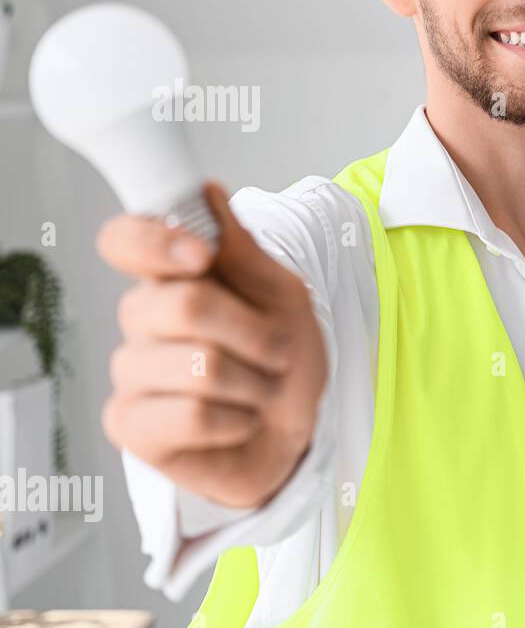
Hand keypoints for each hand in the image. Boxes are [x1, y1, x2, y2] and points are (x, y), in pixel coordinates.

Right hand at [98, 182, 326, 509]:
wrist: (296, 434)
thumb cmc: (285, 363)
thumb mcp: (285, 299)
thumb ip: (244, 253)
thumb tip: (208, 193)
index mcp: (172, 278)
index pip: (124, 240)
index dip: (153, 241)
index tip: (201, 256)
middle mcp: (142, 321)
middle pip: (183, 304)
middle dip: (256, 333)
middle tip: (277, 351)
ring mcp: (131, 373)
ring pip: (200, 366)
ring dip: (255, 382)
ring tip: (259, 390)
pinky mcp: (130, 425)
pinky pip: (191, 415)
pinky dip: (237, 420)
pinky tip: (238, 422)